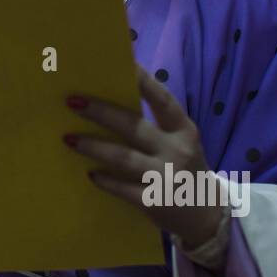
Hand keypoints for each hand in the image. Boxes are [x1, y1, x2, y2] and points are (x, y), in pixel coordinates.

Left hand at [64, 63, 226, 250]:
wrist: (207, 215)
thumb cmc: (184, 169)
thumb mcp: (179, 143)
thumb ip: (155, 125)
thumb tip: (111, 97)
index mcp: (183, 129)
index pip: (162, 99)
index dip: (143, 80)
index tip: (121, 62)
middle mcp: (177, 150)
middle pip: (133, 125)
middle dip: (101, 112)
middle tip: (72, 101)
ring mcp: (166, 177)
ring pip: (123, 157)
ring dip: (94, 146)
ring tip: (69, 138)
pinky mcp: (155, 202)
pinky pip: (123, 189)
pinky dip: (105, 180)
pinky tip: (90, 174)